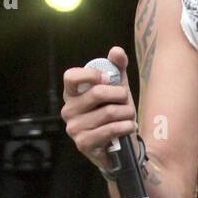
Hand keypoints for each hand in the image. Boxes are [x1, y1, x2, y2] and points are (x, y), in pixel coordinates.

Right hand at [61, 45, 136, 173]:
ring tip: (129, 117)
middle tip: (127, 103)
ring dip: (127, 114)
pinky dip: (126, 127)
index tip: (108, 79)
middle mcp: (68, 110)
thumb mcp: (117, 90)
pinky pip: (110, 129)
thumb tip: (116, 51)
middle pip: (98, 93)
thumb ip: (117, 69)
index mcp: (72, 94)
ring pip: (109, 112)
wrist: (122, 147)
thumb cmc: (116, 115)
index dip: (91, 74)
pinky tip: (129, 127)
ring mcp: (74, 128)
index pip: (70, 76)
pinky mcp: (83, 144)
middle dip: (121, 96)